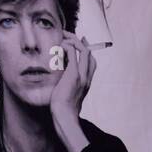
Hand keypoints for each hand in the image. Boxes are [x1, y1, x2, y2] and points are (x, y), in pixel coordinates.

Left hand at [49, 30, 94, 151]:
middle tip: (67, 35)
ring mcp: (82, 75)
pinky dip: (68, 46)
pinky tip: (61, 45)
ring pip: (84, 50)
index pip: (91, 61)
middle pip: (89, 52)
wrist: (64, 116)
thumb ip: (67, 85)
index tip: (78, 41)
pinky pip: (73, 54)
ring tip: (63, 36)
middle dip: (79, 41)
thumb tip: (60, 80)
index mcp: (87, 81)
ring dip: (73, 40)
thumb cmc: (63, 108)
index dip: (86, 49)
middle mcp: (87, 77)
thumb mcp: (67, 95)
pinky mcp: (74, 75)